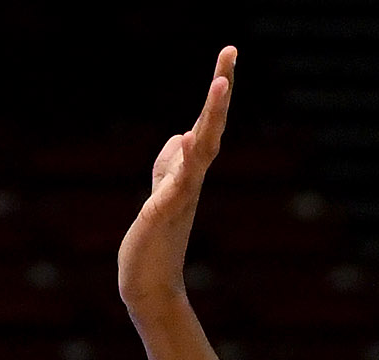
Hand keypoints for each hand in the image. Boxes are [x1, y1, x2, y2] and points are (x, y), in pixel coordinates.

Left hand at [118, 46, 235, 320]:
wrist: (149, 286)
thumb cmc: (154, 242)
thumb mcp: (161, 191)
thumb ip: (172, 162)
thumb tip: (182, 138)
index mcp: (190, 173)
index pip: (208, 126)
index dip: (218, 91)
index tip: (229, 54)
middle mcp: (191, 181)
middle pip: (210, 129)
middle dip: (220, 91)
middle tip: (230, 53)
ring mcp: (180, 196)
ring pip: (200, 152)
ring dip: (211, 119)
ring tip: (219, 86)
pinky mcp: (161, 214)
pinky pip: (176, 185)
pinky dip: (182, 164)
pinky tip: (188, 143)